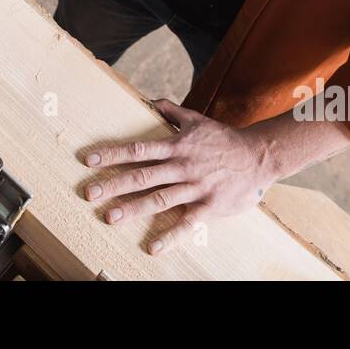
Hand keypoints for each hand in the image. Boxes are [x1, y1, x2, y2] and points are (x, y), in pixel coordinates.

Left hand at [81, 99, 275, 254]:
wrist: (260, 155)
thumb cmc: (225, 139)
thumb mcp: (198, 120)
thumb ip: (173, 112)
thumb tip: (152, 100)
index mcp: (177, 146)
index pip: (138, 150)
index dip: (113, 154)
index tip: (89, 161)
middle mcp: (182, 166)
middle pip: (142, 175)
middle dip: (114, 184)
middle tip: (89, 193)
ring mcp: (195, 187)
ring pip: (159, 198)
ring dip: (133, 208)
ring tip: (110, 217)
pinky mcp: (209, 206)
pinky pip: (187, 223)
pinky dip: (170, 237)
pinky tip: (152, 248)